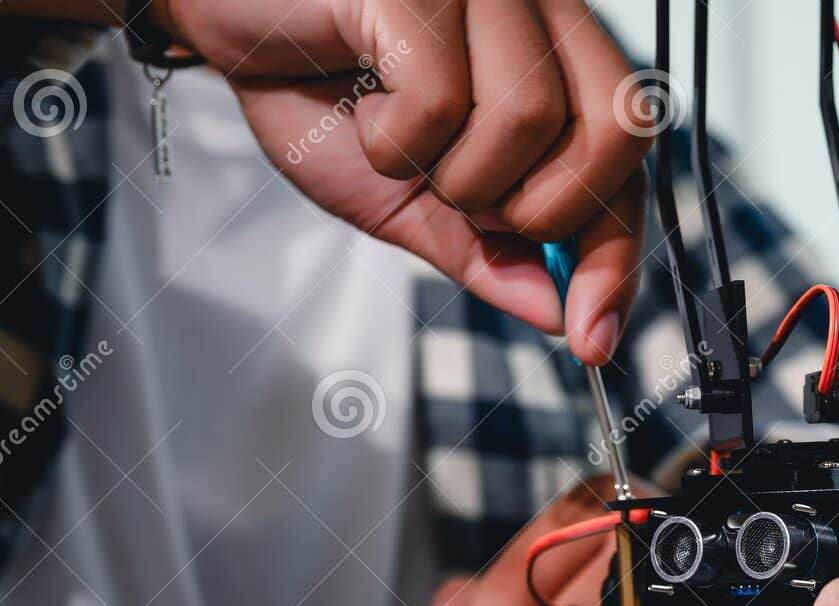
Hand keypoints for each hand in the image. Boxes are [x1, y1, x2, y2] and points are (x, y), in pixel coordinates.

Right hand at [157, 0, 650, 361]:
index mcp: (555, 48)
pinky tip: (360, 108)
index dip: (616, 253)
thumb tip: (558, 312)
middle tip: (461, 201)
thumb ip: (487, 252)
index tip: (593, 339)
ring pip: (528, 121)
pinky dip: (393, 140)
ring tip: (393, 140)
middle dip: (539, 209)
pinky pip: (442, 101)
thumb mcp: (409, 198)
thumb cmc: (312, 87)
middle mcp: (539, 1)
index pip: (628, 156)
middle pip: (615, 134)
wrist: (210, 18)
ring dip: (451, 173)